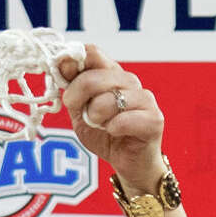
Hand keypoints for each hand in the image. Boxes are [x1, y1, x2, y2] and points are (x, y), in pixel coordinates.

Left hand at [57, 45, 166, 191]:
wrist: (128, 163)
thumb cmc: (105, 134)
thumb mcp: (79, 109)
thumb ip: (71, 86)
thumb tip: (62, 61)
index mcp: (111, 73)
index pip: (92, 53)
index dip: (72, 64)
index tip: (64, 80)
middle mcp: (129, 81)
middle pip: (93, 77)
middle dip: (77, 98)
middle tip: (81, 114)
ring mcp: (143, 98)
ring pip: (106, 100)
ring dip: (95, 118)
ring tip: (102, 125)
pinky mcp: (153, 119)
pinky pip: (122, 120)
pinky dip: (112, 129)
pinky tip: (115, 133)